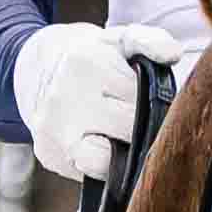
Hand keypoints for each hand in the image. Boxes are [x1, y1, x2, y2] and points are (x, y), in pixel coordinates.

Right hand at [11, 19, 190, 182]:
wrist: (38, 69)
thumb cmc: (92, 57)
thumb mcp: (119, 39)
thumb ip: (151, 40)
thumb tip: (172, 54)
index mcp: (85, 64)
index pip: (141, 99)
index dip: (149, 101)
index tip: (139, 94)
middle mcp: (63, 99)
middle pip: (128, 131)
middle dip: (135, 125)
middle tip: (127, 112)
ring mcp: (51, 130)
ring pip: (104, 163)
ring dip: (118, 151)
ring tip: (113, 131)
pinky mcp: (47, 155)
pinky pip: (88, 172)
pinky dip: (98, 162)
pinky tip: (96, 141)